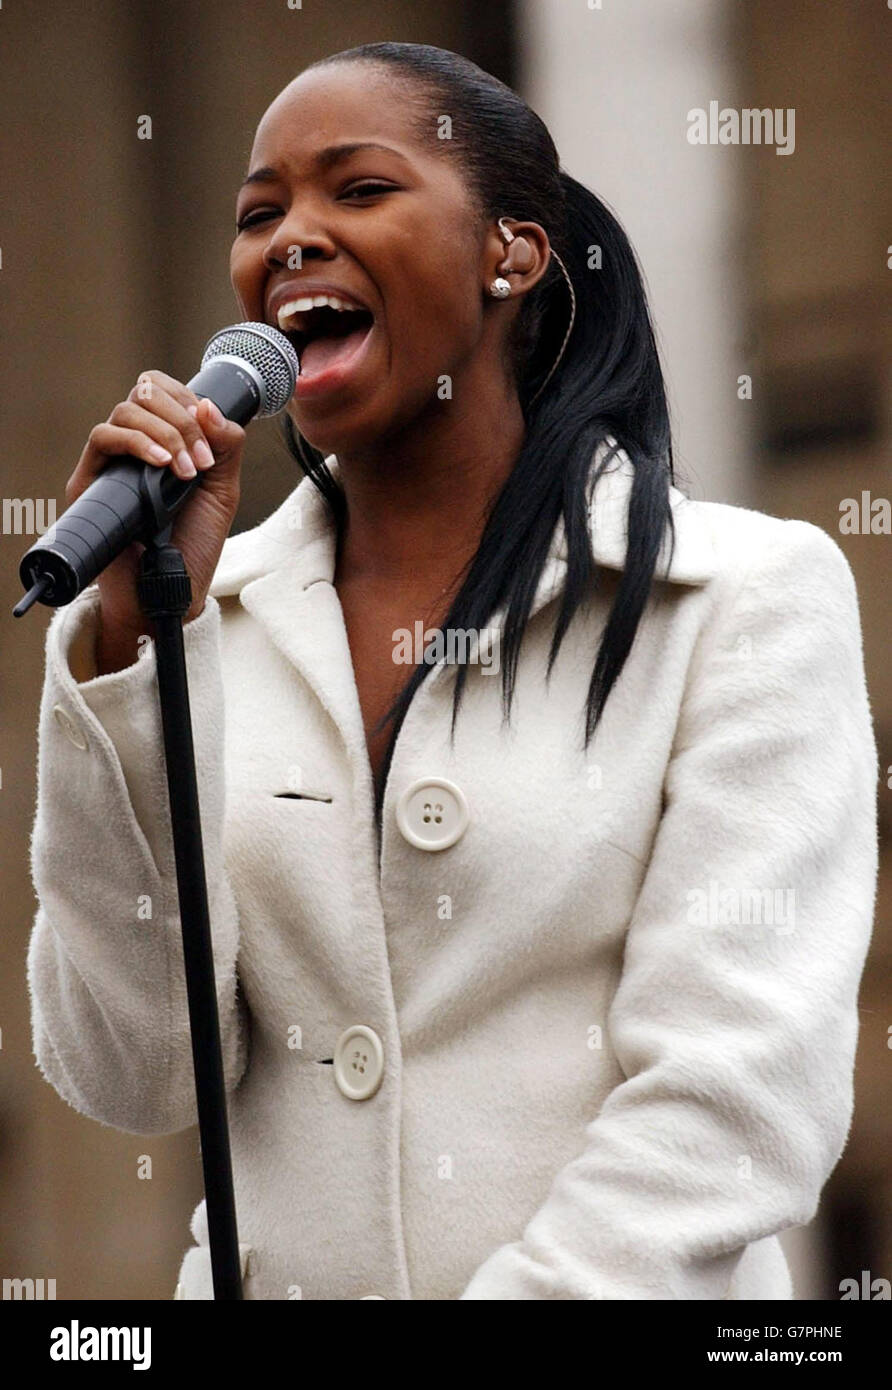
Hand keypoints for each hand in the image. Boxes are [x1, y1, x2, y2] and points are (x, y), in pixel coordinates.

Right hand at [65, 370, 245, 670]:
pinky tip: (162, 465)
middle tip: (202, 461)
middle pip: (146, 392)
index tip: (212, 435)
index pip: (164, 390)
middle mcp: (136, 444)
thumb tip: (207, 405)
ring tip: (187, 472)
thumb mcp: (224, 490)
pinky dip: (136, 442)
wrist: (171, 589)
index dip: (188, 399)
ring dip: (165, 433)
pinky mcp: (89, 481)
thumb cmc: (193, 543)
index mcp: (166, 439)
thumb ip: (226, 446)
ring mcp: (112, 461)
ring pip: (126, 410)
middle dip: (182, 419)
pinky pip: (102, 438)